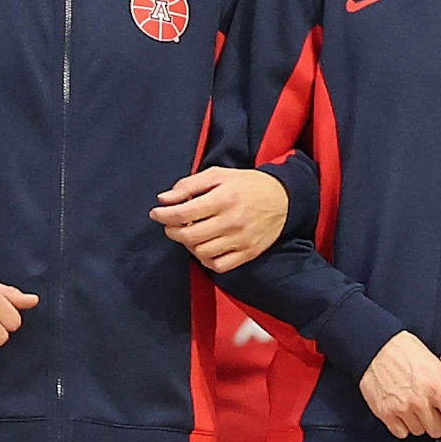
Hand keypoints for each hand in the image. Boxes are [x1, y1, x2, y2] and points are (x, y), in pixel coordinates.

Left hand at [154, 164, 289, 270]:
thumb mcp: (219, 175)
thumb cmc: (248, 185)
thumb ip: (189, 185)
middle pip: (189, 236)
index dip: (164, 215)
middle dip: (172, 230)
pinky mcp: (248, 253)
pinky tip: (205, 247)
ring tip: (190, 233)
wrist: (284, 199)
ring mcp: (240, 240)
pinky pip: (218, 266)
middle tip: (171, 224)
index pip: (184, 212)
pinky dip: (206, 259)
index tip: (156, 213)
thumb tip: (164, 199)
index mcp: (224, 198)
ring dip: (188, 245)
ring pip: (201, 252)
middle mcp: (232, 221)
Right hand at [359, 329, 440, 438]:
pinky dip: (403, 426)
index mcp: (437, 388)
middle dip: (438, 423)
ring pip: (419, 432)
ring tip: (414, 407)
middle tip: (433, 411)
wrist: (377, 346)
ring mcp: (402, 409)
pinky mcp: (385, 413)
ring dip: (420, 424)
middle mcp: (420, 402)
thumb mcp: (435, 365)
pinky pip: (401, 432)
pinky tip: (403, 413)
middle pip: (438, 430)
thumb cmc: (406, 351)